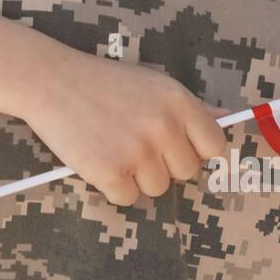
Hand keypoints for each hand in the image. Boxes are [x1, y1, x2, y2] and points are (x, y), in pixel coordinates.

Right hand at [20, 51, 227, 206]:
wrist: (51, 81)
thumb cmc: (103, 83)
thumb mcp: (153, 84)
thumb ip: (190, 108)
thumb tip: (229, 117)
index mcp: (179, 101)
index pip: (214, 145)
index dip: (195, 149)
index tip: (175, 145)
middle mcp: (163, 126)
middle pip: (187, 172)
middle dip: (163, 163)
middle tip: (133, 141)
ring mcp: (137, 151)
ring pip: (158, 188)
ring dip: (137, 176)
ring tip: (112, 146)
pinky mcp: (110, 173)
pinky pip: (127, 198)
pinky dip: (112, 186)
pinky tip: (98, 158)